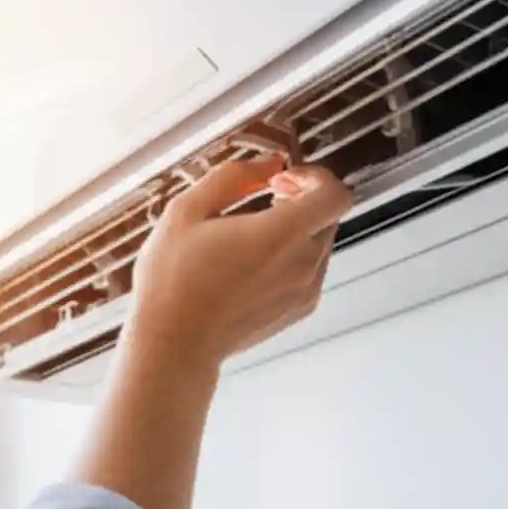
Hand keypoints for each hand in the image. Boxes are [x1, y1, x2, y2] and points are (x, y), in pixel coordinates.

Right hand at [127, 157, 352, 369]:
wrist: (174, 343)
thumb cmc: (172, 282)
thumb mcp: (186, 212)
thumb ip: (233, 177)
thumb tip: (267, 165)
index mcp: (278, 235)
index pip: (335, 193)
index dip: (313, 176)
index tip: (282, 179)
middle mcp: (301, 264)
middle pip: (327, 215)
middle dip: (301, 200)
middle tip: (263, 201)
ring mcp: (304, 290)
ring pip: (319, 242)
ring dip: (295, 230)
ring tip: (248, 238)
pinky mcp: (298, 310)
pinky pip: (310, 270)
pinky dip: (291, 258)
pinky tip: (250, 265)